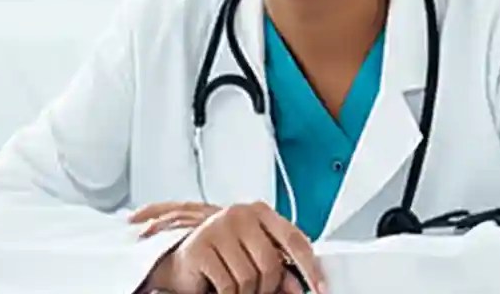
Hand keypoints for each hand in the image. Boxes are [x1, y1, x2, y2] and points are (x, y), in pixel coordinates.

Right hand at [141, 201, 325, 293]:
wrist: (179, 263)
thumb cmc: (221, 260)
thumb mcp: (254, 263)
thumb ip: (279, 272)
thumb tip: (300, 288)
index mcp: (260, 212)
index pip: (294, 239)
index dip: (310, 267)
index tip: (320, 288)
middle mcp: (240, 214)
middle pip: (271, 263)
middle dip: (267, 287)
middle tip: (257, 292)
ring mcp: (219, 227)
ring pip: (250, 276)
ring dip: (245, 293)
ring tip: (234, 287)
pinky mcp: (201, 246)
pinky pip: (229, 284)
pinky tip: (219, 289)